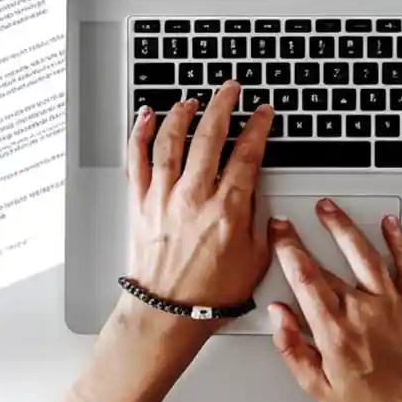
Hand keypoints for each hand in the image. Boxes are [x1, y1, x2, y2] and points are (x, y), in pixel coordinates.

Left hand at [119, 81, 273, 347]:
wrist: (167, 312)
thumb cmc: (211, 294)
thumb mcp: (254, 257)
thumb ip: (258, 219)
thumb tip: (257, 191)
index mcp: (227, 208)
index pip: (247, 153)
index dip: (258, 126)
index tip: (263, 112)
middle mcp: (194, 196)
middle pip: (210, 135)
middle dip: (224, 104)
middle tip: (231, 89)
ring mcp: (164, 197)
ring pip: (171, 139)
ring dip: (184, 113)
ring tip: (193, 99)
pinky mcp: (141, 203)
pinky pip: (137, 159)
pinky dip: (140, 134)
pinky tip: (147, 117)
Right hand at [268, 200, 401, 401]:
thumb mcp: (320, 389)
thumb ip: (293, 349)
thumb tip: (278, 317)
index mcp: (336, 332)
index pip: (305, 279)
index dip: (287, 250)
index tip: (278, 234)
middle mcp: (363, 311)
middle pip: (327, 265)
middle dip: (303, 238)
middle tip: (289, 222)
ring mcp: (391, 304)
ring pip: (364, 254)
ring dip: (344, 227)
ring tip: (328, 209)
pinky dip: (399, 241)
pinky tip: (390, 223)